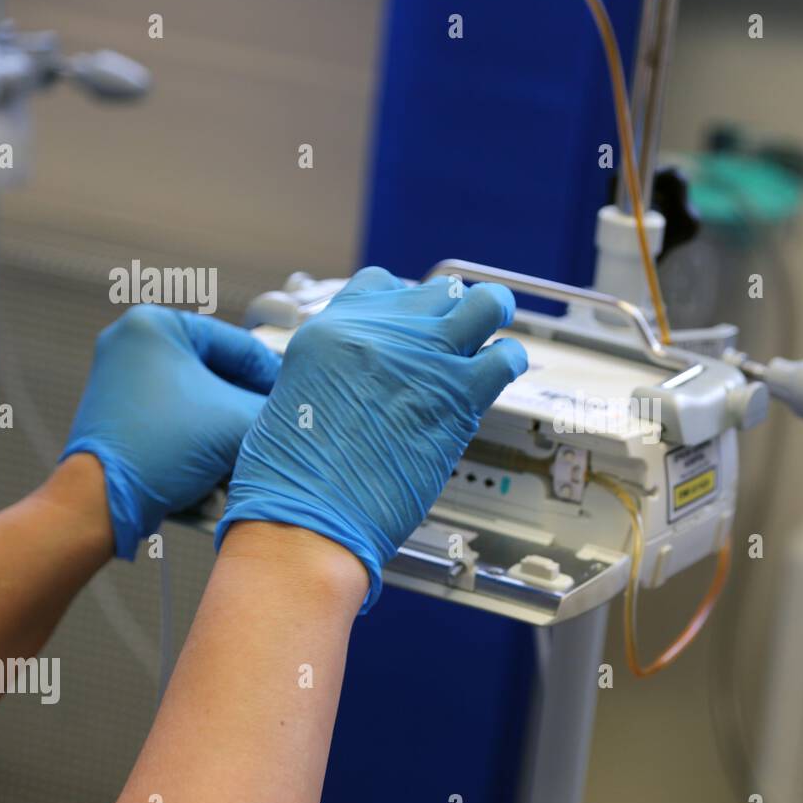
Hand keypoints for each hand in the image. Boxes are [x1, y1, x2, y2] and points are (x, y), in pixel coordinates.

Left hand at [61, 304, 280, 558]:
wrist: (100, 503)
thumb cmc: (157, 450)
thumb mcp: (237, 422)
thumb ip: (277, 409)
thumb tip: (300, 408)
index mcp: (156, 324)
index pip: (241, 346)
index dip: (276, 379)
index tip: (298, 402)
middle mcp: (133, 342)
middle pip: (220, 372)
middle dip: (249, 405)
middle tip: (276, 426)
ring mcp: (122, 377)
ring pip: (201, 396)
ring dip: (229, 423)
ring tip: (251, 447)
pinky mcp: (120, 410)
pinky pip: (178, 414)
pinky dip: (203, 434)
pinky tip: (222, 460)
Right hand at [216, 266, 528, 610]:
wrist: (306, 519)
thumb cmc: (292, 480)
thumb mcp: (294, 398)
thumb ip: (335, 374)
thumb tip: (364, 380)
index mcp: (332, 329)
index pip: (381, 283)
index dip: (405, 302)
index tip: (414, 320)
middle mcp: (380, 331)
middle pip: (436, 293)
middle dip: (449, 311)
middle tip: (457, 334)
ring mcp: (423, 358)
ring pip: (483, 305)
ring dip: (492, 316)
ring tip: (493, 333)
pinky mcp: (458, 394)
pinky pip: (504, 357)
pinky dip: (510, 361)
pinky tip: (503, 372)